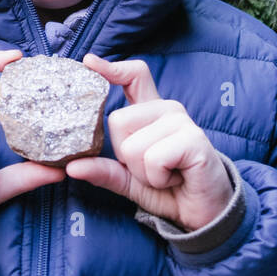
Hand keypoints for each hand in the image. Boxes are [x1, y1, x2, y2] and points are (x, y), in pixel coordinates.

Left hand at [64, 54, 233, 232]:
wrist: (205, 213)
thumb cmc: (169, 191)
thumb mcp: (130, 182)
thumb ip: (104, 171)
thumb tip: (72, 166)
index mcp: (151, 113)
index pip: (133, 77)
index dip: (111, 68)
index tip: (88, 62)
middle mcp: (167, 110)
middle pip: (117, 120)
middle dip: (126, 156)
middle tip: (152, 169)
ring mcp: (182, 122)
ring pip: (133, 145)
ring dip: (143, 173)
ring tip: (166, 175)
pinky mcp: (194, 139)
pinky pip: (154, 158)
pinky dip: (158, 178)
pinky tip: (176, 179)